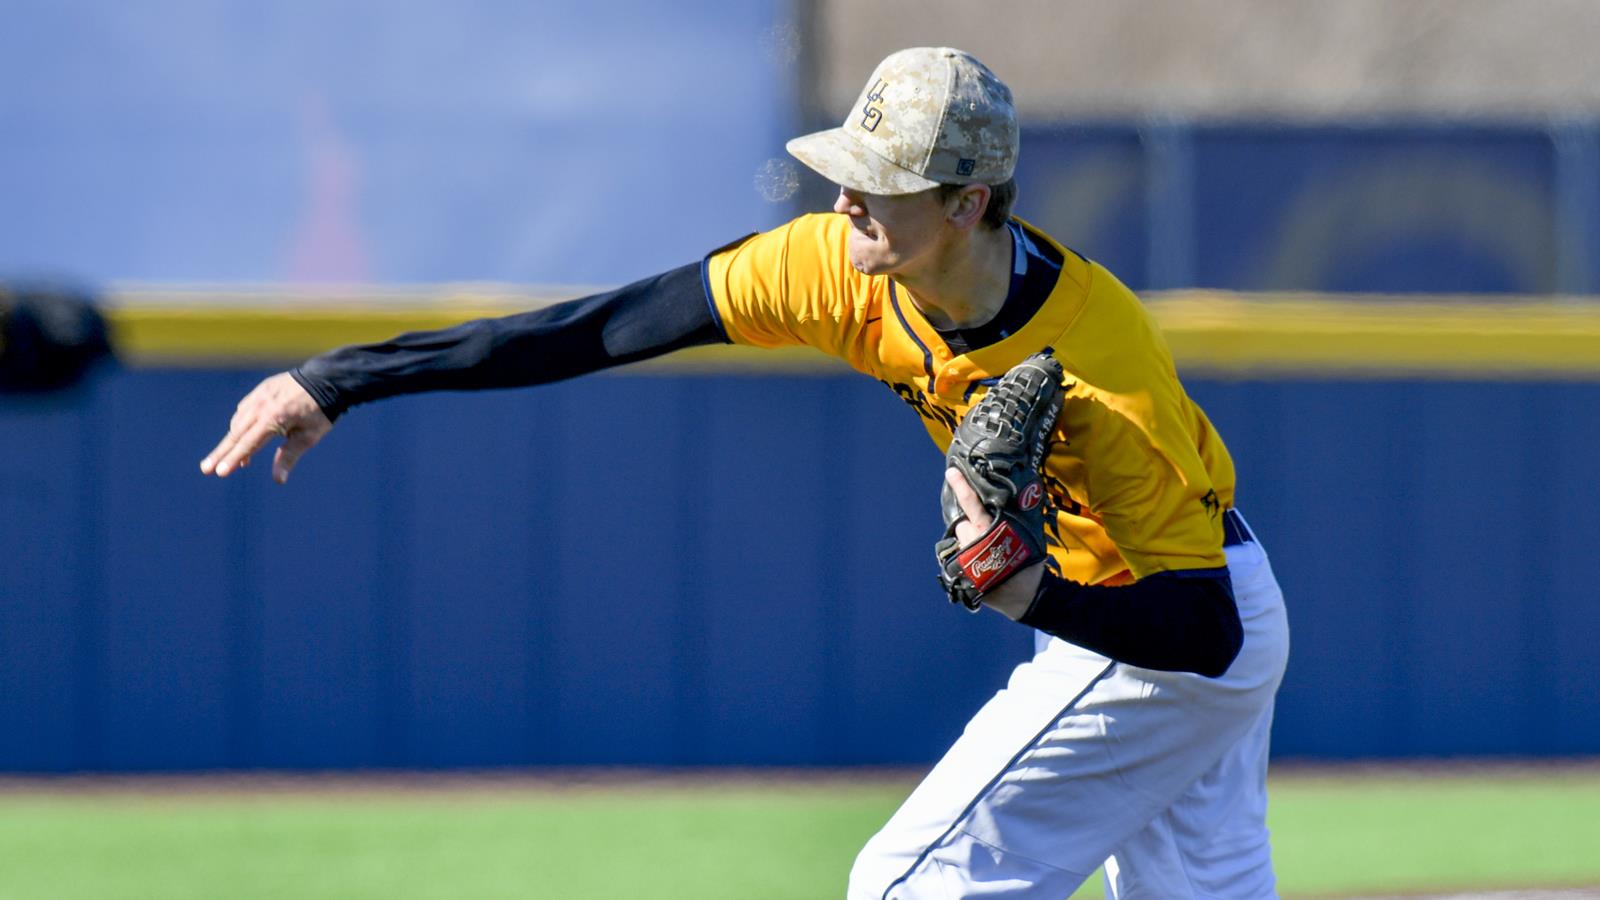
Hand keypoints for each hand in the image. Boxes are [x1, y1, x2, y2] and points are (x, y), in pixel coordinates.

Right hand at [200, 372, 331, 483]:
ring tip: (228, 458)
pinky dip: (240, 423)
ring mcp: (259, 396)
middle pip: (235, 434)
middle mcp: (260, 407)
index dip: (233, 459)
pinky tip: (241, 434)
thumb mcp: (308, 437)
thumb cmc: (320, 412)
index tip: (219, 473)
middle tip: (205, 469)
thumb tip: (278, 480)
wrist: (327, 379)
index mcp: (272, 419)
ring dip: (232, 440)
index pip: (247, 444)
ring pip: (238, 421)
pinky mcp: (261, 390)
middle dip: (220, 453)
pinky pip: (244, 409)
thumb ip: (288, 456)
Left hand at [944, 467, 1045, 619]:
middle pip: (962, 523)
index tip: (951, 471)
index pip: (972, 504)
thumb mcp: (1023, 537)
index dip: (961, 486)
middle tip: (988, 532)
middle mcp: (973, 543)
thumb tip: (1002, 504)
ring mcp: (965, 559)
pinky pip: (961, 556)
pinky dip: (969, 555)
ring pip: (961, 540)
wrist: (1026, 596)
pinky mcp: (962, 573)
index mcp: (989, 531)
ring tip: (988, 550)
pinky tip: (984, 562)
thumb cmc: (1029, 565)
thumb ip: (1007, 522)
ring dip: (970, 540)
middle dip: (971, 524)